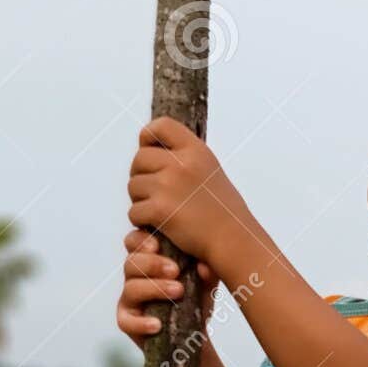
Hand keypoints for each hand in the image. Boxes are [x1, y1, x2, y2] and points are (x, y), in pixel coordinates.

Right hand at [116, 229, 216, 346]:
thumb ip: (207, 272)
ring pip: (131, 288)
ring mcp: (129, 299)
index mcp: (148, 258)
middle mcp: (135, 276)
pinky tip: (157, 325)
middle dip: (152, 264)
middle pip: (131, 262)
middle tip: (175, 270)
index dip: (141, 239)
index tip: (158, 244)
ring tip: (178, 291)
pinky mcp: (128, 322)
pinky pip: (125, 321)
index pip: (135, 241)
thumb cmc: (196, 298)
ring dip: (154, 288)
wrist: (193, 332)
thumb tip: (205, 267)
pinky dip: (141, 323)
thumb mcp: (205, 282)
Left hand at [126, 117, 252, 264]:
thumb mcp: (209, 171)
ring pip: (134, 186)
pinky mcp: (160, 208)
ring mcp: (169, 185)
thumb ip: (184, 158)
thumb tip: (152, 149)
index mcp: (195, 150)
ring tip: (161, 210)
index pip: (161, 126)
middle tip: (154, 193)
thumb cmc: (222, 211)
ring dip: (141, 200)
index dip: (148, 137)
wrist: (233, 241)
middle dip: (141, 176)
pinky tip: (159, 225)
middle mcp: (181, 163)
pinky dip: (142, 221)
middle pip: (139, 159)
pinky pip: (134, 211)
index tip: (150, 151)